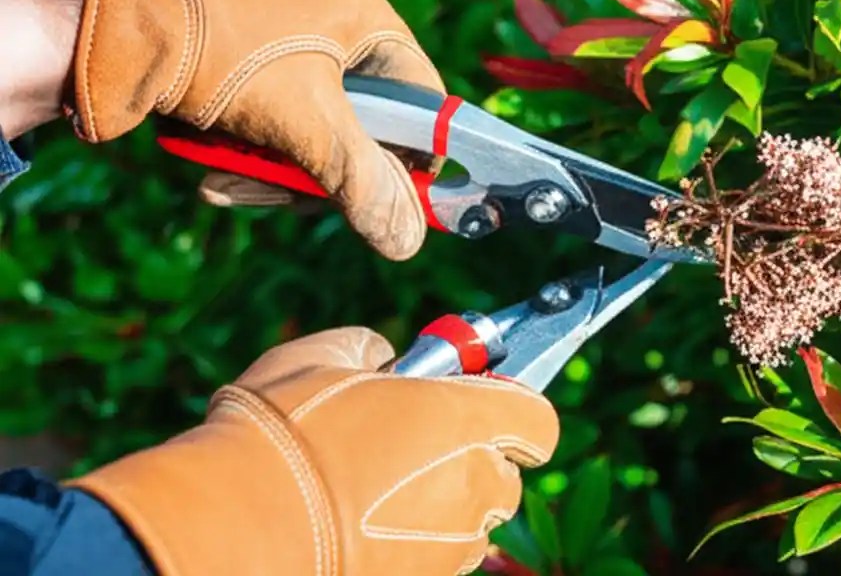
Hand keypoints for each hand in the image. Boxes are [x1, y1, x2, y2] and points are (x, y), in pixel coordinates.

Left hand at [4, 0, 442, 259]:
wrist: (110, 36)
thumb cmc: (221, 65)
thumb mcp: (305, 130)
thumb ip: (363, 185)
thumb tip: (407, 242)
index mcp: (361, 7)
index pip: (420, 94)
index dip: (414, 153)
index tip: (395, 198)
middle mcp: (329, 5)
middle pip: (362, 114)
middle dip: (326, 165)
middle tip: (301, 197)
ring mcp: (283, 20)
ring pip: (312, 116)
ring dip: (281, 165)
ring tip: (235, 184)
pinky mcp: (241, 39)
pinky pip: (273, 104)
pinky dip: (253, 144)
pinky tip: (219, 172)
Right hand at [70, 328, 559, 575]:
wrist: (238, 524)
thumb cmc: (285, 430)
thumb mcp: (327, 356)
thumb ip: (376, 351)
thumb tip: (386, 360)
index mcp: (469, 419)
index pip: (539, 419)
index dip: (512, 407)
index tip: (477, 398)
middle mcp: (476, 484)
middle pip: (505, 472)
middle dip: (472, 455)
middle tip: (414, 438)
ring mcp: (452, 542)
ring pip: (470, 517)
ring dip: (442, 498)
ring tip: (375, 482)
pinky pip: (437, 552)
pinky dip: (413, 536)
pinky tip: (362, 519)